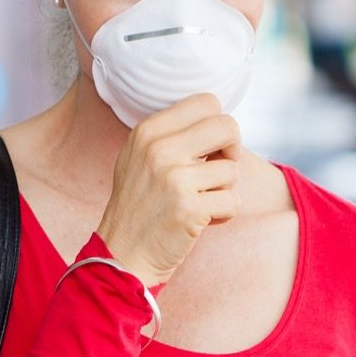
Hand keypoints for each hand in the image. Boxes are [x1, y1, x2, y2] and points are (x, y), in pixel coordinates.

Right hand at [96, 93, 241, 287]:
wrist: (121, 254)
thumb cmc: (139, 206)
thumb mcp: (140, 157)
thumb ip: (173, 134)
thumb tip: (218, 121)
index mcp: (148, 131)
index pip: (206, 102)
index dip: (218, 125)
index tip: (212, 147)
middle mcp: (159, 149)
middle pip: (227, 126)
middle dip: (233, 150)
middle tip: (220, 169)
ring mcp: (174, 178)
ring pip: (233, 169)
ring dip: (225, 190)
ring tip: (200, 202)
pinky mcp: (189, 208)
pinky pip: (233, 201)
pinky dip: (224, 214)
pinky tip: (201, 220)